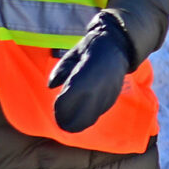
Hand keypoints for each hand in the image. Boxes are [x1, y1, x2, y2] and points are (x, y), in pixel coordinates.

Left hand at [48, 14, 132, 133]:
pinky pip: (98, 112)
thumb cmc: (90, 49)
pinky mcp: (113, 98)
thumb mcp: (72, 55)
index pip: (66, 102)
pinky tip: (84, 108)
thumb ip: (60, 71)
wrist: (118, 46)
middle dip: (68, 122)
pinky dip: (89, 114)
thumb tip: (51, 86)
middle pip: (80, 119)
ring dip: (79, 121)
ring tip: (71, 117)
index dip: (59, 108)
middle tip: (61, 121)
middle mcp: (96, 90)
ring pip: (90, 119)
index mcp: (82, 78)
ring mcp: (106, 96)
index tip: (56, 107)